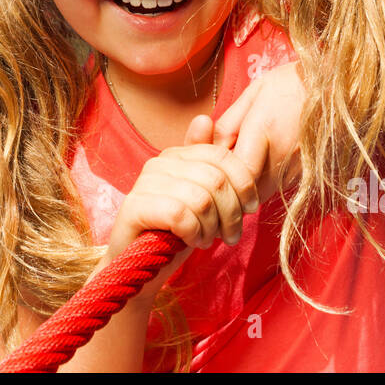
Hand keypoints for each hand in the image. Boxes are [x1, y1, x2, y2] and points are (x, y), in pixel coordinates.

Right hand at [103, 116, 259, 302]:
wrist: (139, 266)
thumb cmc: (175, 231)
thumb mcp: (201, 197)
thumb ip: (209, 165)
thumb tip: (203, 119)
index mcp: (176, 155)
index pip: (222, 156)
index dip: (244, 183)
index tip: (250, 208)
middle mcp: (158, 163)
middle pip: (216, 179)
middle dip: (232, 212)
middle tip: (230, 234)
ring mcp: (143, 184)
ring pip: (201, 199)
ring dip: (213, 227)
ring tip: (208, 239)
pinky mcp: (134, 208)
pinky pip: (180, 214)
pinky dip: (193, 233)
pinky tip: (190, 241)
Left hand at [211, 61, 308, 206]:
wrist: (341, 86)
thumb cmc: (293, 83)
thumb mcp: (254, 92)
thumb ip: (228, 124)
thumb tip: (208, 148)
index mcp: (265, 130)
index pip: (234, 173)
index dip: (218, 178)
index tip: (208, 172)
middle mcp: (283, 156)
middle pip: (245, 191)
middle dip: (228, 187)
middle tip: (216, 173)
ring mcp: (298, 169)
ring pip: (260, 193)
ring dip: (245, 187)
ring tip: (238, 164)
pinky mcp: (307, 175)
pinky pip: (276, 187)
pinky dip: (263, 182)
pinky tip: (261, 163)